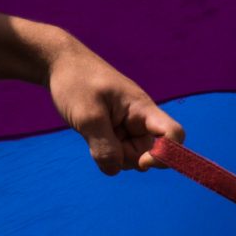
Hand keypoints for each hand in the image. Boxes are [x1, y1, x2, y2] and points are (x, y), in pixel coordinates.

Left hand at [45, 33, 184, 174]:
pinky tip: (91, 135)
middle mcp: (141, 120)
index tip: (143, 161)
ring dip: (114, 155)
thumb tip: (114, 169)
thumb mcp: (87, 115)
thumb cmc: (77, 81)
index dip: (166, 155)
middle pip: (151, 154)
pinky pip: (118, 155)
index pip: (174, 135)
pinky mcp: (116, 134)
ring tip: (93, 132)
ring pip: (133, 158)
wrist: (61, 65)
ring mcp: (129, 128)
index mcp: (143, 109)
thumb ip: (104, 147)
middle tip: (100, 138)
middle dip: (128, 157)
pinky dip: (105, 153)